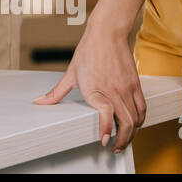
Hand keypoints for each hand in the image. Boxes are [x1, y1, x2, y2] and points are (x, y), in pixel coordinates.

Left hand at [33, 18, 146, 154]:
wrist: (107, 33)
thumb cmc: (89, 51)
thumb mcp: (70, 73)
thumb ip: (56, 92)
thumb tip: (39, 101)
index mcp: (96, 89)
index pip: (106, 115)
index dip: (107, 131)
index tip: (104, 141)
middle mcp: (114, 91)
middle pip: (126, 123)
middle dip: (122, 140)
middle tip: (115, 148)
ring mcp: (127, 88)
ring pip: (136, 118)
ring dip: (132, 133)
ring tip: (124, 140)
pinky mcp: (136, 85)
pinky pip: (142, 108)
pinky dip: (139, 120)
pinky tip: (133, 124)